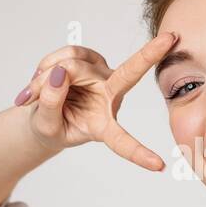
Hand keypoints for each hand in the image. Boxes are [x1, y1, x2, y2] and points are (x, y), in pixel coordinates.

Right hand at [13, 32, 178, 171]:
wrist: (40, 112)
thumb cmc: (51, 127)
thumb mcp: (46, 127)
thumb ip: (52, 104)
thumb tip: (59, 74)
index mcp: (103, 126)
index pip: (122, 141)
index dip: (139, 153)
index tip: (160, 167)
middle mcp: (111, 97)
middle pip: (126, 74)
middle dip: (151, 55)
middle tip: (170, 39)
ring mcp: (102, 75)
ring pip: (78, 62)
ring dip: (48, 74)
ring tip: (35, 91)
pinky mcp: (91, 60)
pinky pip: (70, 54)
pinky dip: (48, 64)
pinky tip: (42, 76)